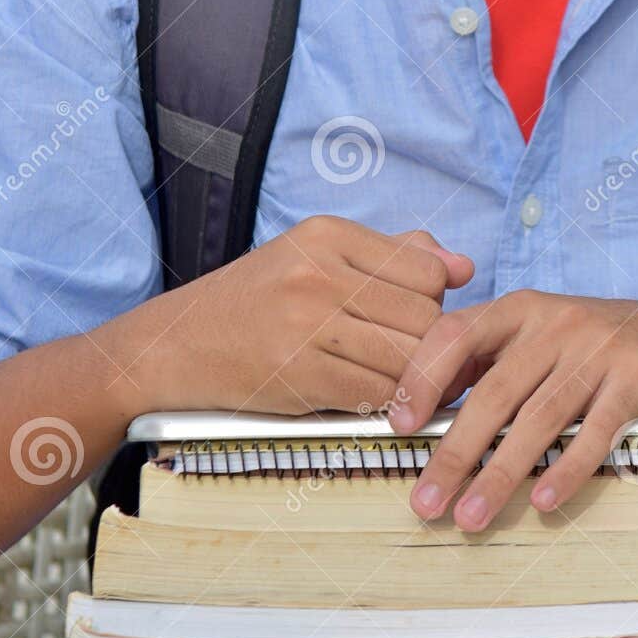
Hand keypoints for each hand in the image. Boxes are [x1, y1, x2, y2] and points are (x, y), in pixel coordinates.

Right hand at [115, 217, 473, 417]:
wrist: (173, 347)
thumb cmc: (254, 301)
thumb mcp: (316, 256)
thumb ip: (394, 255)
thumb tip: (464, 267)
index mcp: (328, 234)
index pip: (430, 272)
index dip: (438, 305)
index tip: (420, 324)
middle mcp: (319, 272)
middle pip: (426, 318)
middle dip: (429, 346)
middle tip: (412, 360)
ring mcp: (307, 324)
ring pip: (407, 359)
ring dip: (412, 380)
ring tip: (397, 382)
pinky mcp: (297, 376)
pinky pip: (375, 395)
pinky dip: (383, 403)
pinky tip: (368, 399)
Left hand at [389, 291, 637, 530]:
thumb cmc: (599, 347)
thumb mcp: (542, 335)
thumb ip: (489, 360)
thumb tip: (423, 403)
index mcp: (521, 309)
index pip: (456, 334)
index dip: (423, 377)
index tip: (401, 425)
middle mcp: (556, 323)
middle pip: (494, 392)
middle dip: (454, 452)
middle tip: (425, 501)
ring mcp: (599, 349)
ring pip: (538, 418)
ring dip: (500, 474)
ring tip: (472, 516)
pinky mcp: (637, 379)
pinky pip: (595, 432)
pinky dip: (567, 470)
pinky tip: (544, 501)